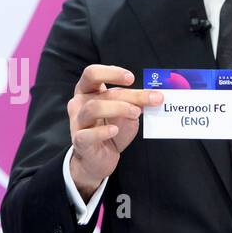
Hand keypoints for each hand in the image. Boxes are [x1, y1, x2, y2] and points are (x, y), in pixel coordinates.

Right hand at [67, 64, 162, 197]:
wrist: (98, 159)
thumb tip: (154, 95)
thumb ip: (135, 103)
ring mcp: (77, 122)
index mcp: (88, 91)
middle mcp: (79, 103)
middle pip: (101, 92)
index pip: (92, 73)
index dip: (111, 73)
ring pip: (93, 108)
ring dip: (118, 108)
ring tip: (136, 113)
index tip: (132, 78)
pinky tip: (115, 130)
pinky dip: (103, 132)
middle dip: (129, 94)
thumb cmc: (111, 132)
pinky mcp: (79, 141)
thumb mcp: (127, 114)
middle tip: (151, 98)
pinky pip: (88, 134)